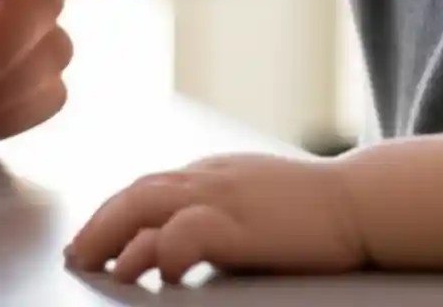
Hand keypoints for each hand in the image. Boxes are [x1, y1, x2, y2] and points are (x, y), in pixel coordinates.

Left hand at [66, 153, 367, 283]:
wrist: (367, 202)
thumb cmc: (314, 210)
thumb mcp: (253, 203)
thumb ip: (214, 216)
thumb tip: (176, 248)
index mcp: (209, 173)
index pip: (146, 188)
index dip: (111, 214)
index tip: (89, 240)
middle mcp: (206, 178)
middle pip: (133, 194)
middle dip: (98, 225)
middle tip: (75, 256)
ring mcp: (222, 196)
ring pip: (145, 204)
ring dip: (111, 234)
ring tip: (93, 264)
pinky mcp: (241, 223)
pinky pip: (186, 230)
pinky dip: (163, 247)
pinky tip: (155, 270)